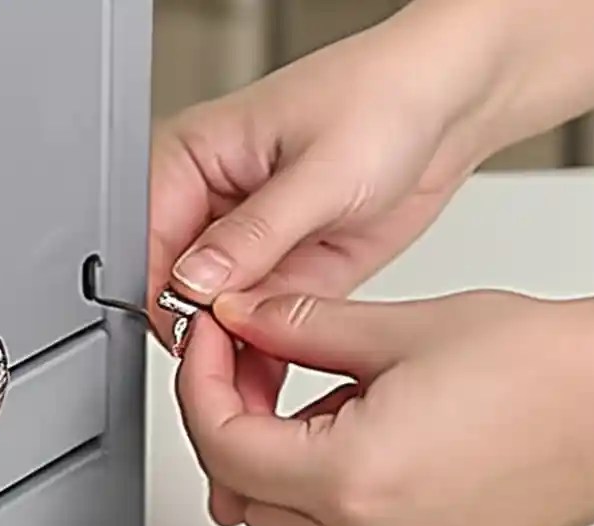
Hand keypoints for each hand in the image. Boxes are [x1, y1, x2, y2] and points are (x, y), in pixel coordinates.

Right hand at [147, 18, 491, 347]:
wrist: (448, 107)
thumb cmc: (382, 100)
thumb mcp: (318, 173)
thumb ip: (253, 235)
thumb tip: (196, 282)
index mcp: (192, 158)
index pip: (145, 239)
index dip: (162, 291)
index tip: (197, 326)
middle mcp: (210, 203)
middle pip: (170, 285)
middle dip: (198, 326)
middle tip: (234, 350)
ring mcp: (245, 242)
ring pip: (212, 314)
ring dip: (233, 344)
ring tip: (265, 357)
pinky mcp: (281, 271)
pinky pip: (256, 323)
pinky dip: (265, 346)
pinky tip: (280, 357)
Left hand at [175, 286, 593, 525]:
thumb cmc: (545, 369)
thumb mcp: (394, 329)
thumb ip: (295, 326)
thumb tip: (240, 317)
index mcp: (353, 482)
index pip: (223, 445)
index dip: (200, 382)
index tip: (208, 341)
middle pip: (244, 493)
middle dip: (227, 422)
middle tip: (242, 359)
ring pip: (285, 522)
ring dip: (271, 457)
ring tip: (303, 388)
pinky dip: (319, 486)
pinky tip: (344, 427)